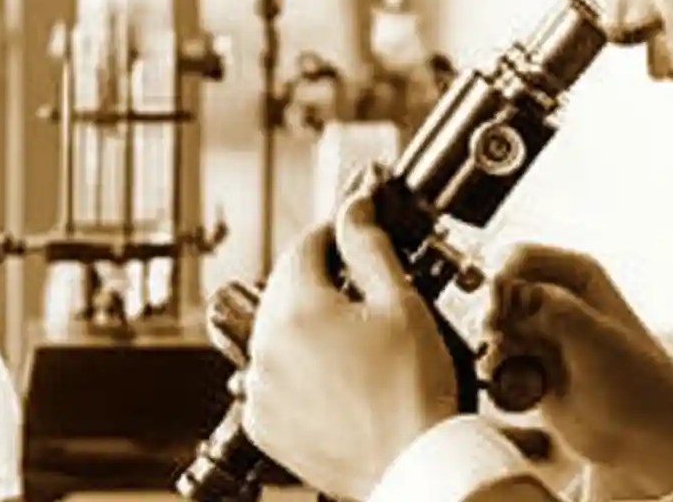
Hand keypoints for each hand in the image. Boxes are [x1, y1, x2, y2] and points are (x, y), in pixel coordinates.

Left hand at [242, 193, 457, 500]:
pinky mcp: (263, 422)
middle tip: (362, 287)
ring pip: (276, 331)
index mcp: (296, 311)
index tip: (351, 232)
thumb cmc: (412, 393)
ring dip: (307, 322)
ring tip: (356, 337)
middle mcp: (265, 348)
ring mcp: (259, 388)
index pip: (303, 246)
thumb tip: (355, 209)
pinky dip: (297, 366)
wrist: (412, 463)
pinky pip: (272, 375)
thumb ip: (369, 247)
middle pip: (284, 286)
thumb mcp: (401, 303)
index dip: (332, 232)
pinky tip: (337, 373)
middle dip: (320, 278)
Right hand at [484, 245, 672, 497]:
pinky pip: (497, 359)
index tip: (501, 311)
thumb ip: (552, 308)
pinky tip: (521, 389)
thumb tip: (508, 289)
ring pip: (494, 326)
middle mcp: (557, 299)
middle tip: (503, 343)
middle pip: (499, 290)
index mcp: (577, 276)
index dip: (503, 280)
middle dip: (494, 317)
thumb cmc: (638, 380)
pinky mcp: (532, 364)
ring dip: (495, 348)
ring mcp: (542, 332)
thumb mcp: (597, 336)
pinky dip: (499, 372)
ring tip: (515, 370)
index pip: (520, 257)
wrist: (646, 432)